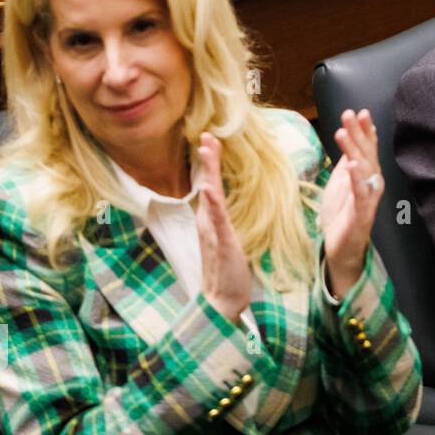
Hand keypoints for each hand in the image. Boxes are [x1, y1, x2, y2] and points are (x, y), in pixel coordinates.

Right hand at [196, 133, 252, 322]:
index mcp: (212, 220)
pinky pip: (217, 220)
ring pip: (210, 196)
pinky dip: (212, 203)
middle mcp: (208, 222)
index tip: (211, 139)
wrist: (222, 300)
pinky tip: (208, 188)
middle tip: (206, 134)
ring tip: (207, 148)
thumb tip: (222, 207)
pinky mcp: (221, 242)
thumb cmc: (226, 271)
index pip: (211, 185)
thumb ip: (223, 222)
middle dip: (207, 158)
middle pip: (208, 183)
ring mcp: (213, 231)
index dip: (210, 163)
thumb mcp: (227, 240)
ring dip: (208, 171)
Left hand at [320, 109, 384, 292]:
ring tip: (343, 132)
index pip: (368, 148)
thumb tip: (349, 138)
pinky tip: (351, 164)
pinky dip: (357, 177)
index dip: (365, 130)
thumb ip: (348, 162)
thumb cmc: (342, 216)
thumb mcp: (342, 182)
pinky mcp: (362, 213)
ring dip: (354, 150)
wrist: (342, 249)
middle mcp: (372, 184)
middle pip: (367, 154)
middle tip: (349, 113)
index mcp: (367, 176)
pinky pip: (361, 192)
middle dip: (359, 133)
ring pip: (364, 169)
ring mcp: (369, 198)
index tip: (360, 111)